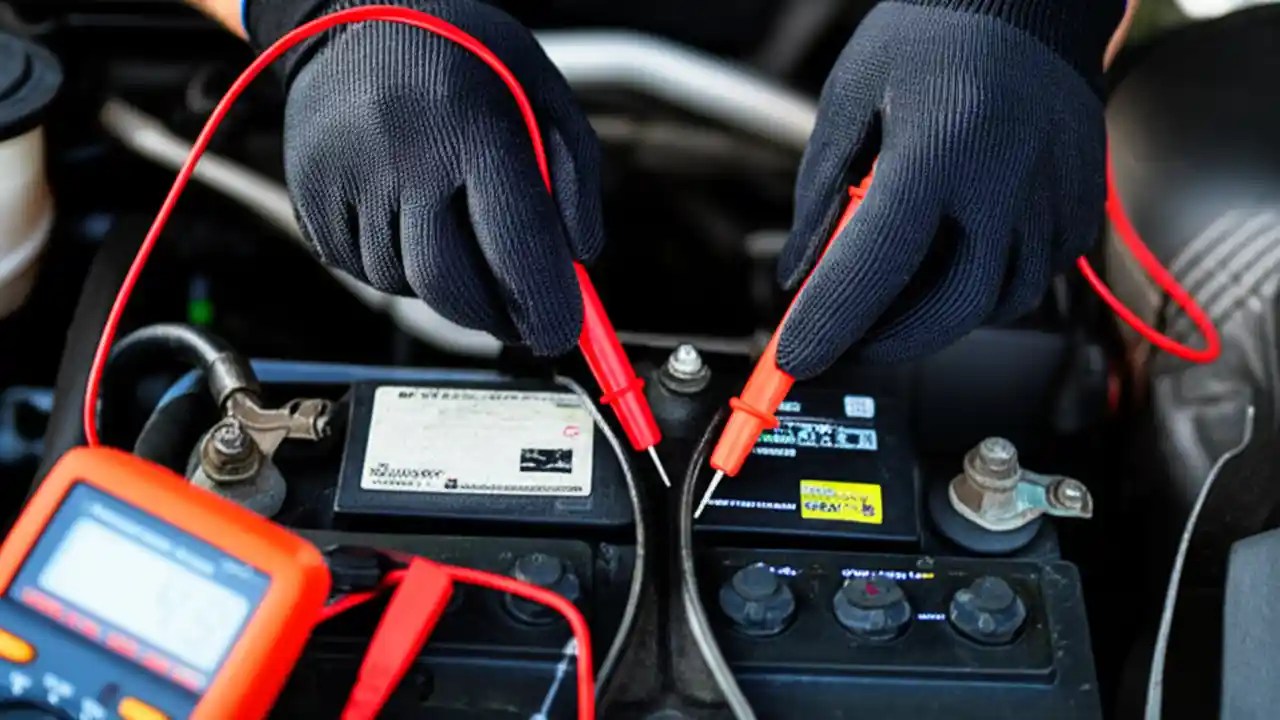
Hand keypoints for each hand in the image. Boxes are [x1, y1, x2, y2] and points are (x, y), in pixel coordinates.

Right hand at [245, 0, 602, 354]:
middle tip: (520, 318)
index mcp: (471, 126)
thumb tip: (579, 263)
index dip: (544, 305)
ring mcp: (347, 177)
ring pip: (405, 283)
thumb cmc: (464, 54)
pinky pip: (361, 270)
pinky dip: (397, 266)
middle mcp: (403, 155)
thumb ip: (574, 179)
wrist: (355, 10)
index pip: (514, 246)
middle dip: (493, 316)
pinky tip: (409, 218)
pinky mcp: (311, 195)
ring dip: (444, 284)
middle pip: (451, 285)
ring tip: (453, 227)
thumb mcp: (542, 93)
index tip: (562, 332)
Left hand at [776, 0, 1122, 378]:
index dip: (830, 321)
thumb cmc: (930, 39)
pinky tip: (951, 259)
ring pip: (995, 303)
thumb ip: (821, 196)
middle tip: (845, 338)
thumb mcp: (848, 102)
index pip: (876, 265)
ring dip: (936, 317)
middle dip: (889, 341)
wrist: (1026, 0)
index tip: (797, 354)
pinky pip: (1031, 279)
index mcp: (939, 148)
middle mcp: (1006, 180)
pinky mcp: (1081, 206)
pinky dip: (983, 289)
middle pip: (950, 309)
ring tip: (894, 290)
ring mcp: (1054, 197)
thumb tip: (800, 277)